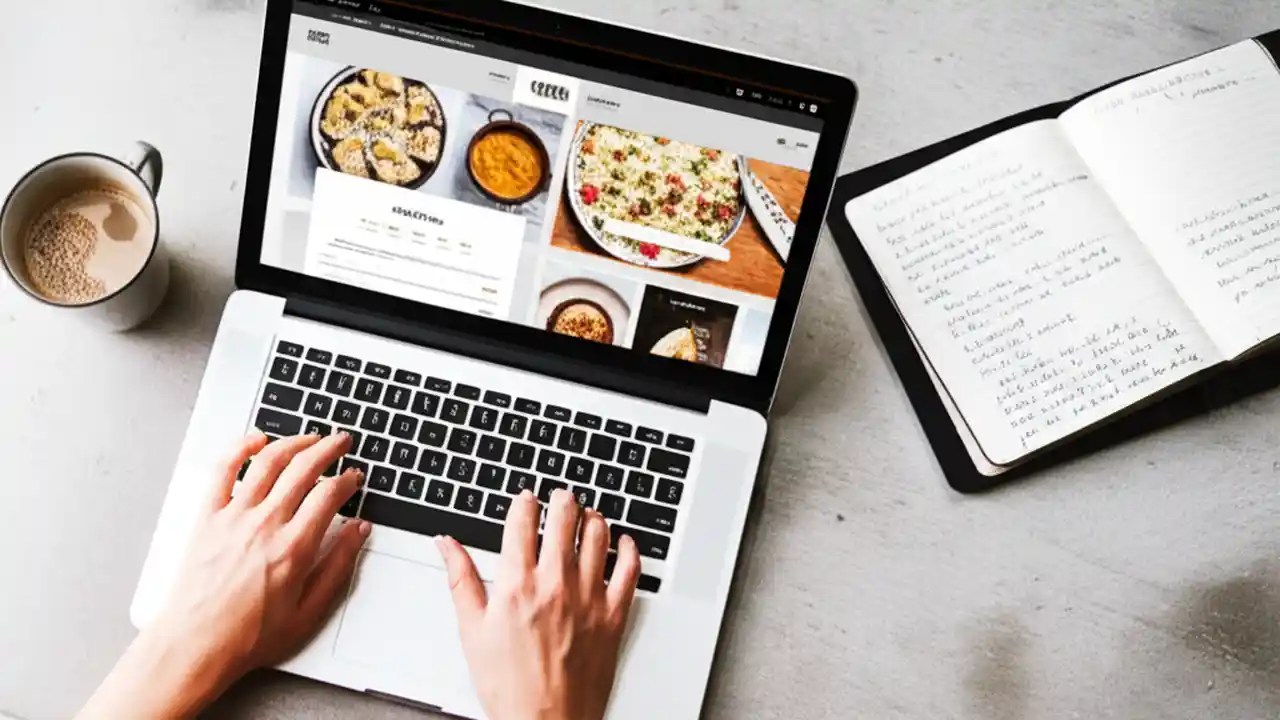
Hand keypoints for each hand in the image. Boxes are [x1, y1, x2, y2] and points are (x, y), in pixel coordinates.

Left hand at [79, 431, 368, 718]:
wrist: (196, 644)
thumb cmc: (249, 635)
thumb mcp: (310, 611)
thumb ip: (338, 566)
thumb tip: (358, 532)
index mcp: (293, 548)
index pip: (329, 494)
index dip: (348, 479)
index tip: (354, 477)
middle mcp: (264, 525)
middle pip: (303, 468)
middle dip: (328, 449)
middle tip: (341, 443)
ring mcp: (233, 517)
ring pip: (268, 461)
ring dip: (294, 442)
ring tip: (309, 436)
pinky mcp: (208, 517)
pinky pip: (223, 470)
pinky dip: (240, 448)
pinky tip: (256, 439)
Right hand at [436, 489, 641, 719]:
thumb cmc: (509, 686)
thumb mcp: (472, 630)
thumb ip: (461, 579)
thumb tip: (446, 544)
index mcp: (517, 584)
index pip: (522, 521)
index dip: (524, 502)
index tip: (526, 499)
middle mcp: (555, 583)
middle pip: (564, 517)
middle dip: (561, 499)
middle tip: (559, 497)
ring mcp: (588, 597)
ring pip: (598, 535)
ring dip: (592, 518)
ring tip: (586, 516)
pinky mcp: (614, 615)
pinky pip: (630, 569)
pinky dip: (629, 549)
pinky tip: (623, 543)